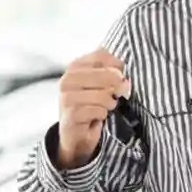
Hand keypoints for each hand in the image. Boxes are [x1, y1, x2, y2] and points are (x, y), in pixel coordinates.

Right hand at [56, 48, 130, 169]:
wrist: (75, 135)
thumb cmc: (90, 106)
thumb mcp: (99, 85)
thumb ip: (110, 74)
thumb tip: (123, 76)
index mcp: (75, 67)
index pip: (101, 55)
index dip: (117, 65)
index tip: (122, 75)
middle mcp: (68, 79)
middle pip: (106, 74)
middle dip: (117, 86)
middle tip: (117, 95)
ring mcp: (67, 97)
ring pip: (103, 95)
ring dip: (110, 103)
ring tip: (105, 107)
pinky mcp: (71, 114)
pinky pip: (98, 110)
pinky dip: (102, 115)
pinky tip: (97, 117)